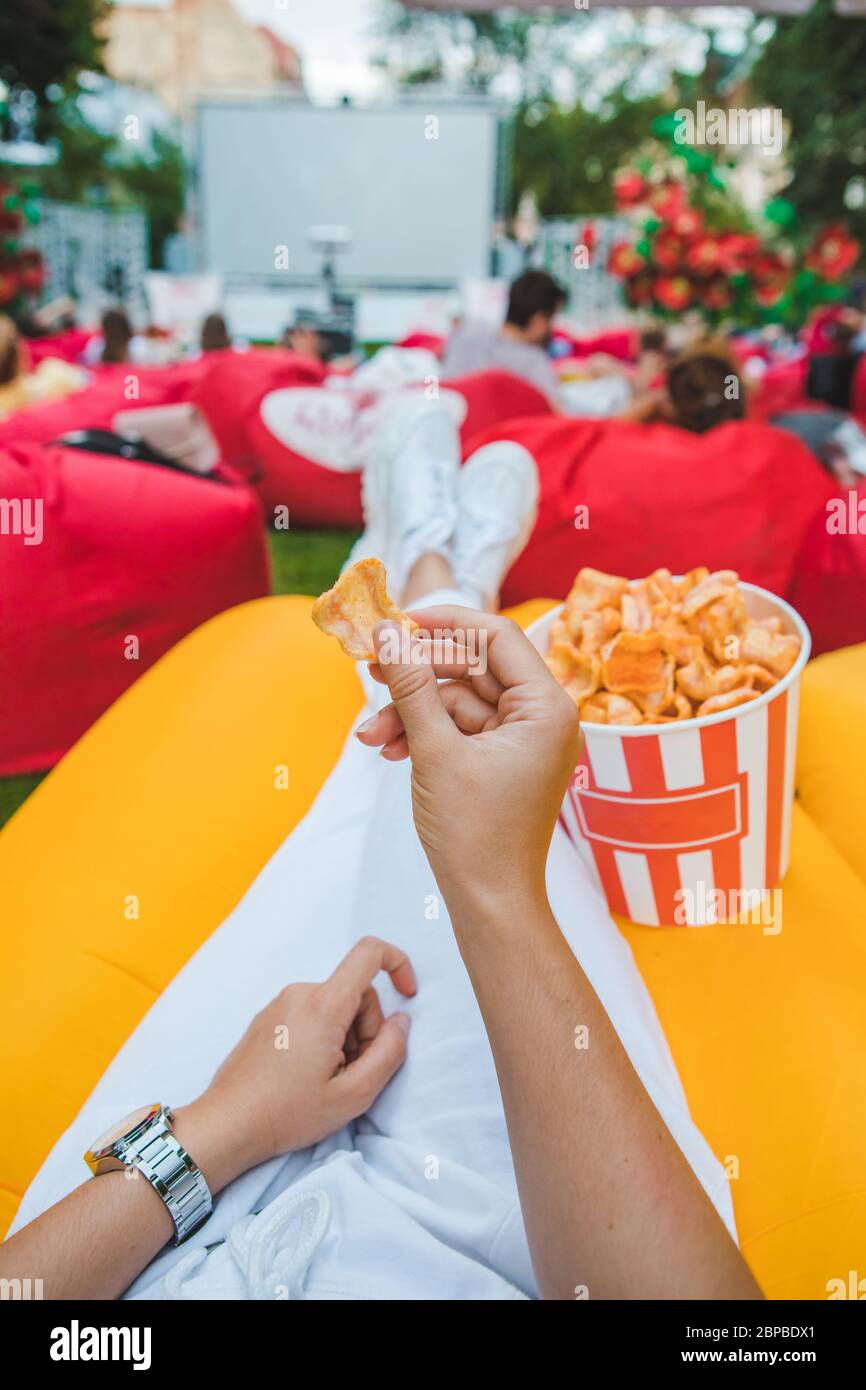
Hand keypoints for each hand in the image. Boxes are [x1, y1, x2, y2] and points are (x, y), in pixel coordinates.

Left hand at [187, 938, 415, 1179]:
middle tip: (352, 1074)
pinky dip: (322, 1038)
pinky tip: (306, 1076)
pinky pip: (310, 1014)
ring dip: (343, 1038)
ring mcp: (280, 1004)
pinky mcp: (268, 1018)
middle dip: (365, 1029)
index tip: (408, 993)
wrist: (227, 1124)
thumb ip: (389, 1053)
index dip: (398, 964)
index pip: (369, 953)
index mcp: (323, 1005)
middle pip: (355, 994)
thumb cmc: (288, 1113)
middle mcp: (300, 993)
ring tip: (326, 1080)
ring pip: (334, 1006)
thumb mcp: (353, 1094)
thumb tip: (401, 1022)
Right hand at [356, 608, 581, 914]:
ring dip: (411, 712)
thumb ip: (412, 687)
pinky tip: (389, 749)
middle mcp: (542, 717)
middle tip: (368, 671)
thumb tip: (388, 634)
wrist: (489, 903)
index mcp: (547, 707)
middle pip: (472, 668)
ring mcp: (522, 740)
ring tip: (369, 736)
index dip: (444, 624)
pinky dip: (424, 734)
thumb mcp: (435, 751)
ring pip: (457, 701)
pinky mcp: (501, 760)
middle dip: (416, 677)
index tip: (398, 622)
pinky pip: (459, 729)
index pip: (496, 637)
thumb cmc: (474, 833)